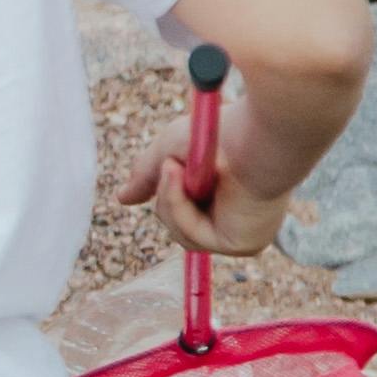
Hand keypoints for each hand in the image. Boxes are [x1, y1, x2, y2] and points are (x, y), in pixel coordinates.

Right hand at [116, 137, 302, 259]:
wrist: (255, 131)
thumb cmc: (222, 132)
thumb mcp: (171, 150)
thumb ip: (148, 175)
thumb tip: (121, 199)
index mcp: (229, 194)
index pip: (188, 210)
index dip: (167, 198)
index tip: (142, 188)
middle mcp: (238, 216)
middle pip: (179, 226)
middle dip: (166, 197)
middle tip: (170, 164)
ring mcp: (242, 233)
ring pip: (182, 235)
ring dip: (170, 200)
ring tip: (176, 167)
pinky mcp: (244, 244)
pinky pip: (193, 237)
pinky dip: (180, 208)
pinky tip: (182, 178)